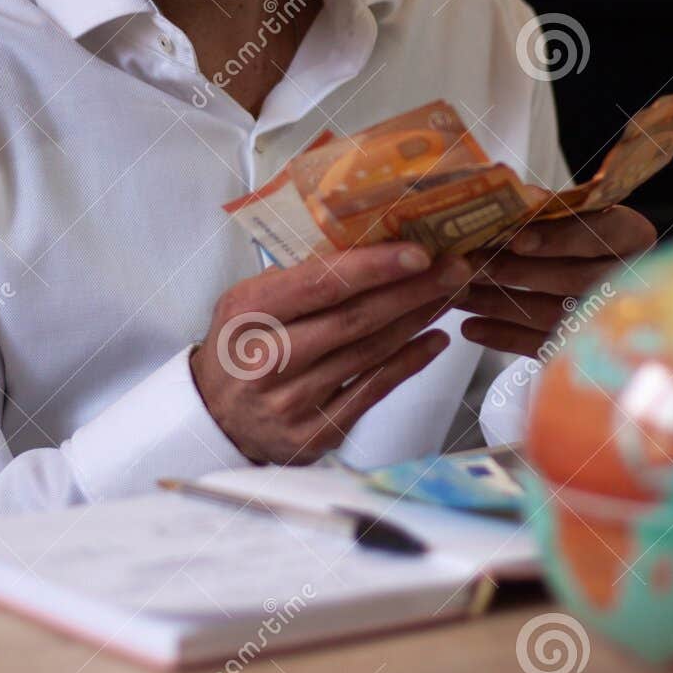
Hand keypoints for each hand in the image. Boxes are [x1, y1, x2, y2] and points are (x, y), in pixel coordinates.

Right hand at [191, 243, 470, 464]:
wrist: (218, 419)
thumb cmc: (241, 347)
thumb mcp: (248, 301)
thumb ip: (296, 276)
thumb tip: (366, 239)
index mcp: (247, 314)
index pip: (319, 285)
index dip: (373, 268)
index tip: (417, 252)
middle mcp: (266, 359)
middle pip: (353, 319)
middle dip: (411, 290)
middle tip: (453, 267)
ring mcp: (292, 401)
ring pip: (369, 353)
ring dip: (417, 320)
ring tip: (448, 294)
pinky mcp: (316, 432)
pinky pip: (374, 391)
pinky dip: (409, 363)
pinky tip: (434, 340)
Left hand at [456, 206, 655, 356]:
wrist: (604, 281)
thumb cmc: (581, 237)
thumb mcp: (575, 215)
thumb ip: (549, 210)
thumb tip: (517, 196)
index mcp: (633, 236)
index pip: (601, 234)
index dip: (559, 238)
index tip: (517, 240)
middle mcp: (632, 280)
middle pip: (574, 279)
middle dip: (517, 272)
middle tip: (471, 264)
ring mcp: (612, 320)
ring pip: (554, 315)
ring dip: (501, 304)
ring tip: (460, 293)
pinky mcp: (588, 351)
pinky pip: (545, 347)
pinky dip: (504, 337)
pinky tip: (471, 327)